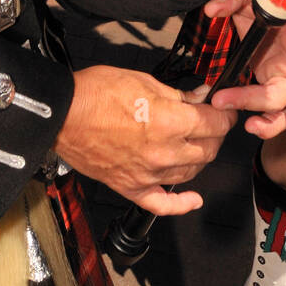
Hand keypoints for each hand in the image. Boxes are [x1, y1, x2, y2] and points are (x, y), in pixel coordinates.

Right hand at [54, 65, 235, 215]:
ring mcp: (148, 174)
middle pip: (207, 150)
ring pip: (191, 174)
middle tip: (210, 123)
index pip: (214, 124)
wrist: (62, 115)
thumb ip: (176, 94)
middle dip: (214, 135)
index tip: (223, 110)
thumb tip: (198, 98)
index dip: (223, 115)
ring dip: (199, 158)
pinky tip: (193, 199)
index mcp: (170, 122)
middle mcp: (164, 153)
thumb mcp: (142, 81)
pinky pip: (163, 204)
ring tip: (197, 145)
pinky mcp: (131, 187)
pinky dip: (182, 204)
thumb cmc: (95, 93)